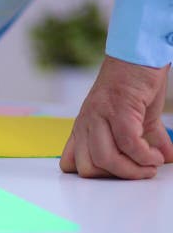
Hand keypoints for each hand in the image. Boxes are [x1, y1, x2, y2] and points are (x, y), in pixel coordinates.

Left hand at [60, 56, 172, 178]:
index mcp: (83, 128)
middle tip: (140, 172)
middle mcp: (85, 124)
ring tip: (151, 166)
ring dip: (133, 170)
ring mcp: (98, 117)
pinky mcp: (118, 110)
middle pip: (87, 168)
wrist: (139, 55)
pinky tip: (157, 155)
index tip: (118, 173)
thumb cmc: (135, 84)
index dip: (93, 174)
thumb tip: (164, 158)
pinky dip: (145, 156)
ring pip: (106, 159)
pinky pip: (128, 144)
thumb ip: (147, 139)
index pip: (70, 164)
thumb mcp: (138, 117)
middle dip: (116, 177)